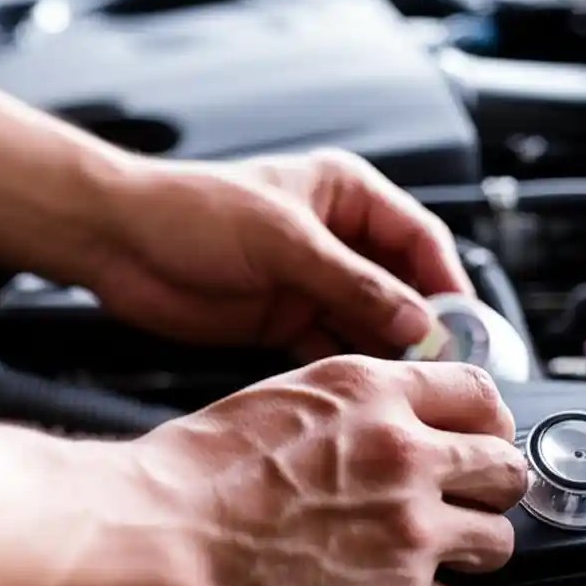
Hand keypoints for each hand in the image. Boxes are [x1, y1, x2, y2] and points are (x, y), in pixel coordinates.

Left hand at [91, 149, 472, 358]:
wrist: (119, 241)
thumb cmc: (191, 210)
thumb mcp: (283, 240)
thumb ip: (353, 284)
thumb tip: (416, 319)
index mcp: (345, 195)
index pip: (420, 240)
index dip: (446, 284)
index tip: (466, 327)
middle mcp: (334, 239)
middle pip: (401, 286)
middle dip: (422, 325)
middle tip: (445, 368)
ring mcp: (308, 282)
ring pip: (368, 322)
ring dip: (387, 352)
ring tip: (410, 386)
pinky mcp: (281, 319)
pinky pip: (330, 346)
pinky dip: (348, 367)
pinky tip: (365, 389)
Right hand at [128, 357, 527, 585]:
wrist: (167, 531)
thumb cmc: (202, 468)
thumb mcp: (291, 399)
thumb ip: (361, 404)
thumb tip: (404, 419)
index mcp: (371, 391)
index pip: (480, 391)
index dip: (487, 418)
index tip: (480, 434)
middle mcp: (403, 451)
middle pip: (505, 465)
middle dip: (486, 482)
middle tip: (459, 495)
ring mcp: (409, 524)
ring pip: (496, 537)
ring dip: (465, 541)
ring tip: (417, 545)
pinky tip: (378, 581)